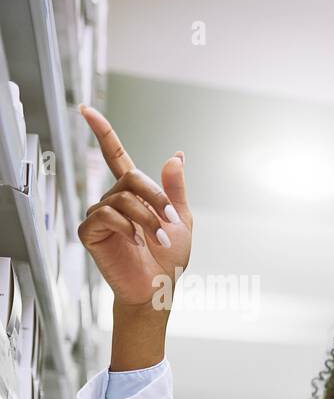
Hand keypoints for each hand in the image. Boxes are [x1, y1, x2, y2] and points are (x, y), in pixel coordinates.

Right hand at [77, 105, 191, 370]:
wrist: (160, 288)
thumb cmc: (170, 259)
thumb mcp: (182, 220)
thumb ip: (176, 189)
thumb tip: (176, 156)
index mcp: (134, 194)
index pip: (115, 156)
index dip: (102, 132)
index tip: (86, 110)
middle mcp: (113, 200)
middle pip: (130, 178)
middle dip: (156, 198)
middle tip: (170, 222)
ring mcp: (100, 216)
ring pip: (122, 199)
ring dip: (148, 219)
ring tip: (158, 240)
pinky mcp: (90, 232)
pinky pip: (105, 215)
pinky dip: (127, 227)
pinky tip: (136, 242)